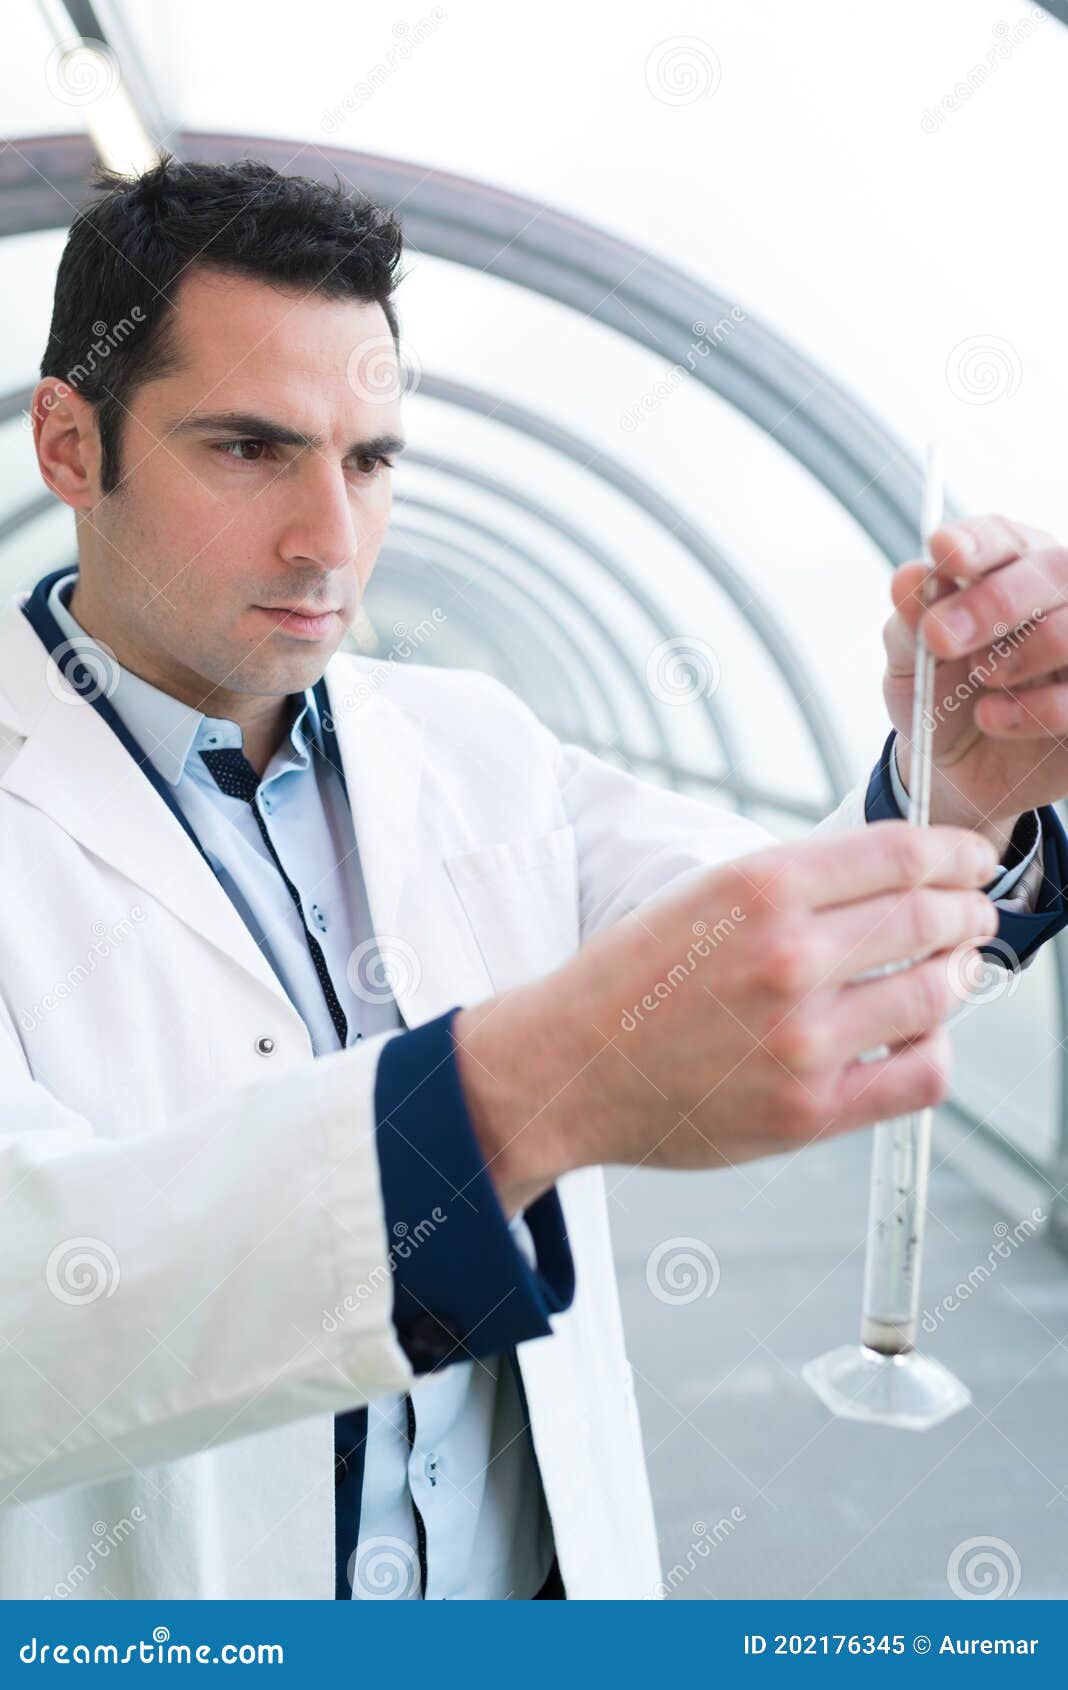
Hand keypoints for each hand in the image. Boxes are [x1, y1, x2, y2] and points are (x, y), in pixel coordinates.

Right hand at [453, 821, 998, 1214]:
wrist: (568, 1069)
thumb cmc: (628, 984)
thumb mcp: (704, 895)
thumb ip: (798, 884)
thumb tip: (897, 877)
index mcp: (760, 888)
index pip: (902, 853)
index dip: (955, 853)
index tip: (970, 860)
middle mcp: (787, 957)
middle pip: (928, 917)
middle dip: (966, 911)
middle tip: (973, 914)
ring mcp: (803, 1039)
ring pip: (935, 995)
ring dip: (958, 976)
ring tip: (953, 972)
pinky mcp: (809, 1109)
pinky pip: (920, 1075)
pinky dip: (936, 1050)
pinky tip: (918, 1038)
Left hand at [884, 513, 1067, 851]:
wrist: (953, 768)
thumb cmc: (937, 696)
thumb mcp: (909, 662)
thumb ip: (909, 623)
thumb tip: (908, 578)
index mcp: (1005, 570)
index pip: (1002, 538)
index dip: (977, 541)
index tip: (943, 551)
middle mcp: (1053, 599)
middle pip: (1053, 571)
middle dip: (995, 601)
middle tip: (939, 636)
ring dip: (1019, 653)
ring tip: (979, 677)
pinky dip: (1032, 710)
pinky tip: (990, 719)